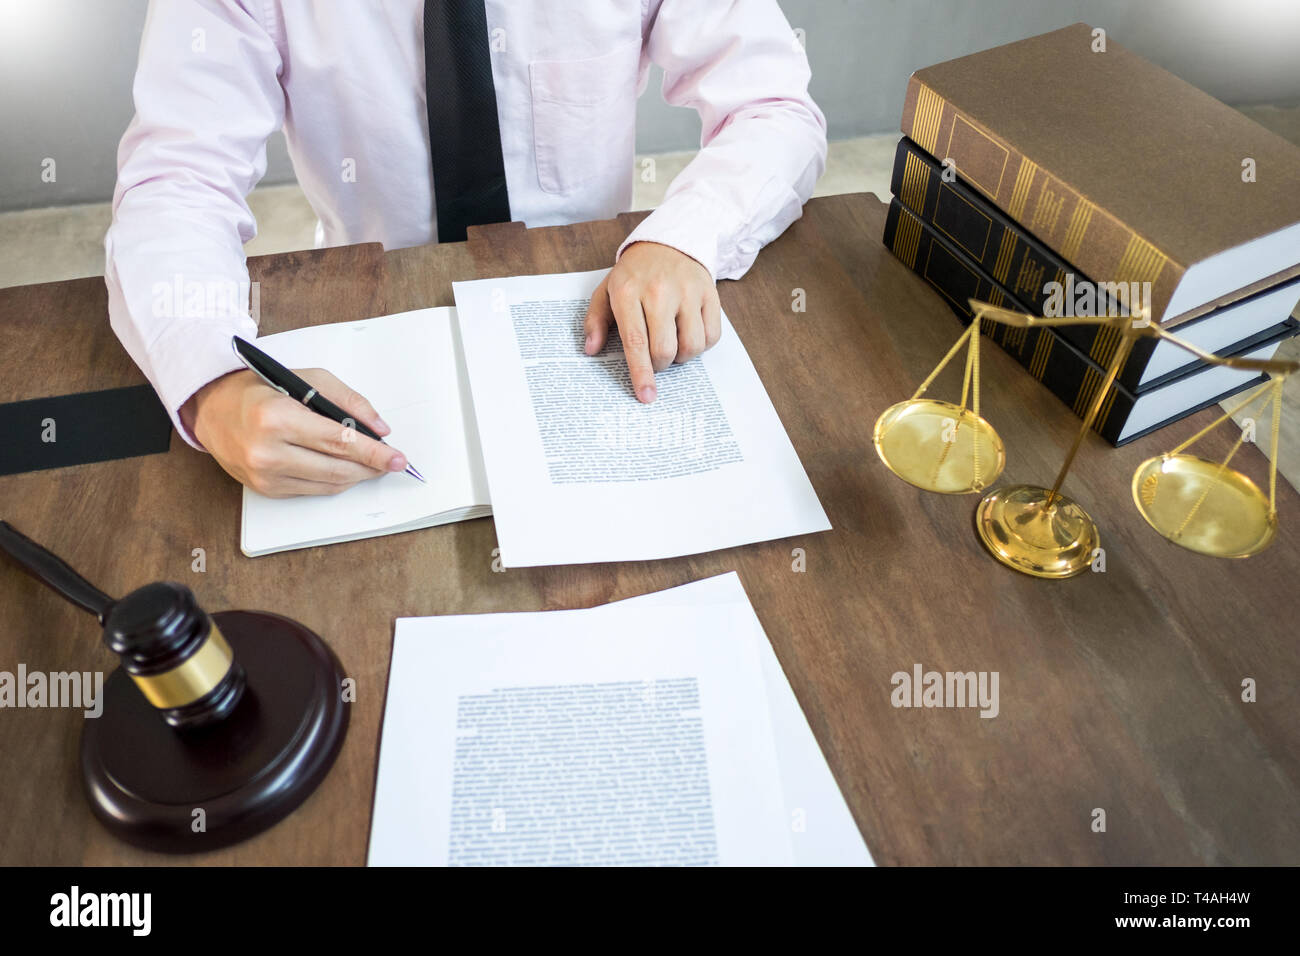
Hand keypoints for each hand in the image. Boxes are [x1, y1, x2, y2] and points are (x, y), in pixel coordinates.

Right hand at [180, 368, 409, 496]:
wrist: (214, 409)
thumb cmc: (261, 390)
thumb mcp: (307, 379)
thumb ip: (348, 401)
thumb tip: (379, 428)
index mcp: (277, 418)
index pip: (339, 441)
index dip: (374, 452)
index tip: (397, 458)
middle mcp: (267, 451)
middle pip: (337, 468)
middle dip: (371, 466)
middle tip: (391, 461)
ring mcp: (264, 475)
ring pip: (328, 484)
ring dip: (356, 476)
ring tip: (372, 464)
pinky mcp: (265, 489)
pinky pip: (313, 490)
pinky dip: (335, 481)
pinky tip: (345, 470)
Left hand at [584, 241, 720, 402]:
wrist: (668, 243)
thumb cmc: (635, 275)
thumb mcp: (606, 291)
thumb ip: (596, 321)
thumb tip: (592, 350)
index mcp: (628, 292)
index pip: (635, 341)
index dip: (641, 373)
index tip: (645, 395)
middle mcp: (660, 291)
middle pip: (664, 349)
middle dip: (659, 364)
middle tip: (655, 356)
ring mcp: (688, 292)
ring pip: (691, 346)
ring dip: (681, 356)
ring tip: (672, 342)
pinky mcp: (710, 294)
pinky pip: (711, 336)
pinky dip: (701, 345)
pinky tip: (689, 332)